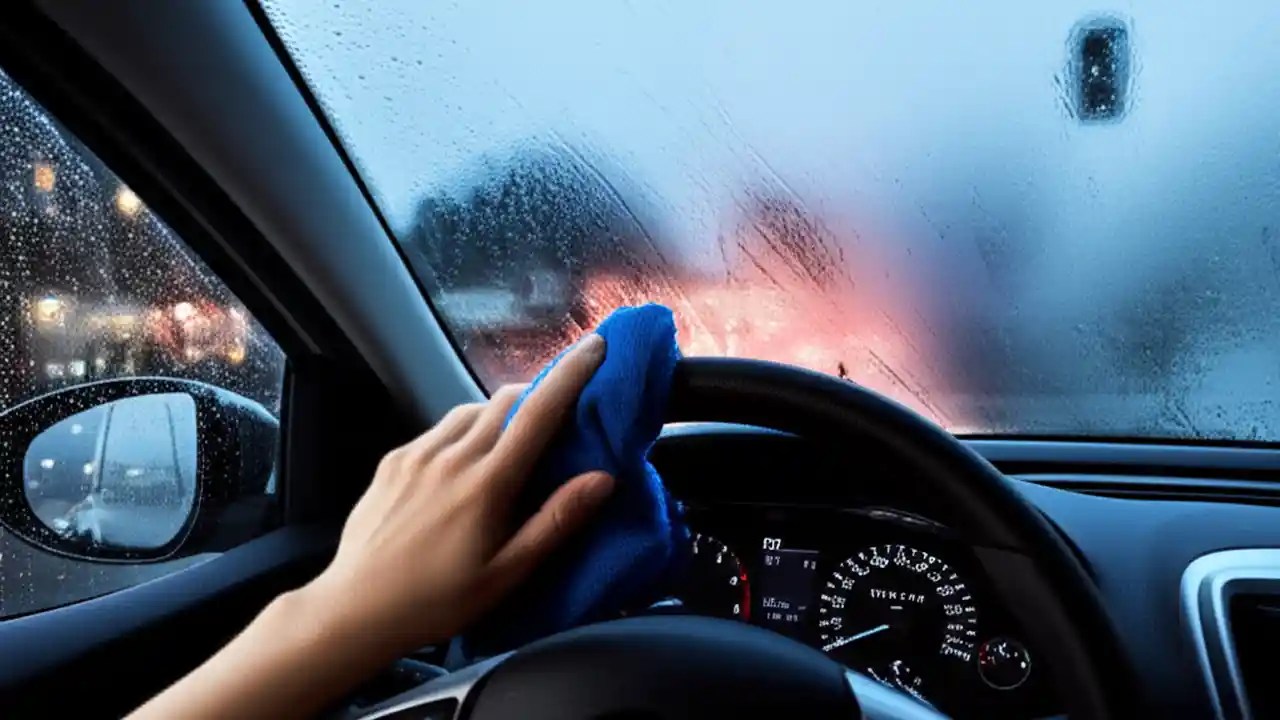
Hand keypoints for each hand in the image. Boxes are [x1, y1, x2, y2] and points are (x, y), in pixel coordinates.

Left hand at [303, 334, 613, 655]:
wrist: (355, 608)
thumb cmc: (438, 600)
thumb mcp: (507, 573)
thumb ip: (555, 522)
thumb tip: (603, 478)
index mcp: (487, 484)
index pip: (539, 412)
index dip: (571, 374)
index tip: (595, 347)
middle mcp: (452, 457)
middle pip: (506, 399)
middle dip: (538, 393)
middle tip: (558, 412)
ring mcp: (418, 454)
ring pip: (471, 410)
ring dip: (499, 414)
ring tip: (510, 444)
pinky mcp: (393, 461)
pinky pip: (439, 430)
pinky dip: (463, 433)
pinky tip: (464, 465)